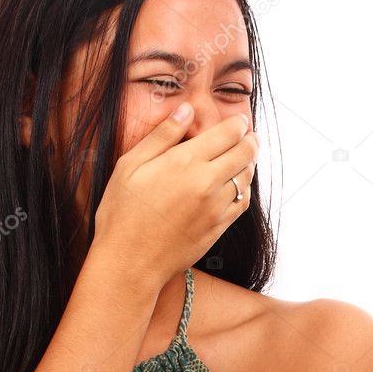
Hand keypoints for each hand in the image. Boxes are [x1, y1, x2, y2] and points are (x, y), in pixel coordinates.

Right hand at [92, 104, 258, 289]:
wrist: (130, 261)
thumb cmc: (122, 212)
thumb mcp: (131, 165)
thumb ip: (162, 135)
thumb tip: (187, 109)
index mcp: (186, 162)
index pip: (228, 134)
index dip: (238, 124)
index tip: (238, 120)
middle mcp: (208, 183)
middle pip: (246, 154)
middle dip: (250, 140)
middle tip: (249, 134)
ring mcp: (217, 208)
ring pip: (247, 178)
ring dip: (249, 163)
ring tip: (244, 156)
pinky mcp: (219, 227)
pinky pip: (243, 202)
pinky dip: (245, 189)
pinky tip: (237, 184)